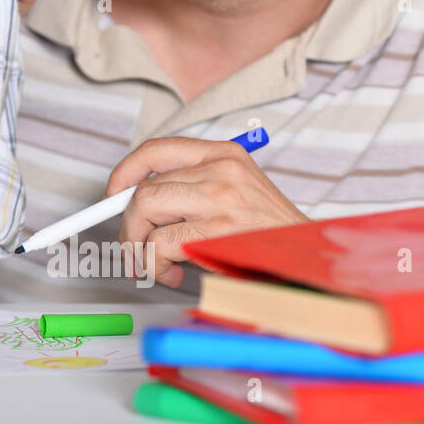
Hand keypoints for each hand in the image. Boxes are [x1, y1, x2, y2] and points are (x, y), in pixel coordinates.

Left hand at [109, 137, 306, 288]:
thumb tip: (129, 203)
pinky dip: (154, 264)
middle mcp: (221, 169)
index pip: (156, 150)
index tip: (113, 195)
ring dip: (138, 246)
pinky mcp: (218, 231)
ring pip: (144, 211)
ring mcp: (221, 198)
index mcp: (224, 154)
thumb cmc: (267, 235)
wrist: (309, 261)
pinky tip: (173, 273)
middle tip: (134, 249)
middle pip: (144, 189)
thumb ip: (189, 190)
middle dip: (128, 225)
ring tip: (155, 265)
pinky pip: (159, 244)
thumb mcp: (233, 195)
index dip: (125, 173)